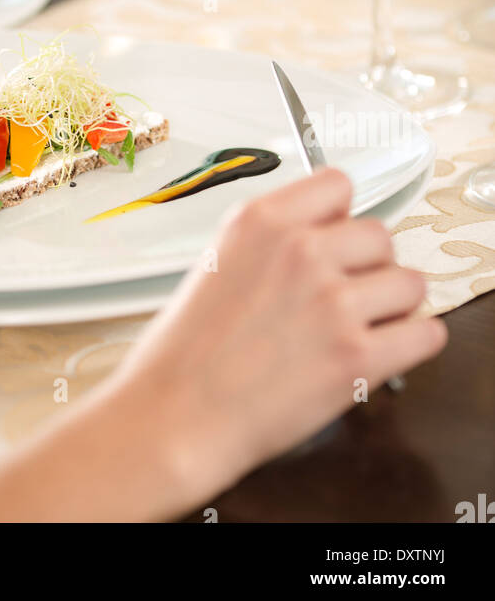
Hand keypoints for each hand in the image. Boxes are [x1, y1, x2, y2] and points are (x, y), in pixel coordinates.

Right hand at [111, 167, 446, 516]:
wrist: (175, 415)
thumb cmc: (186, 351)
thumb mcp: (218, 261)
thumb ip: (273, 240)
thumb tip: (325, 236)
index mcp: (261, 220)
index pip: (337, 184)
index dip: (340, 216)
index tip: (336, 238)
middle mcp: (301, 251)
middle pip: (380, 236)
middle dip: (367, 266)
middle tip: (345, 295)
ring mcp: (333, 302)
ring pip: (409, 283)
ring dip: (393, 305)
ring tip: (364, 326)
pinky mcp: (356, 358)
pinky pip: (425, 334)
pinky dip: (412, 344)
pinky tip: (386, 351)